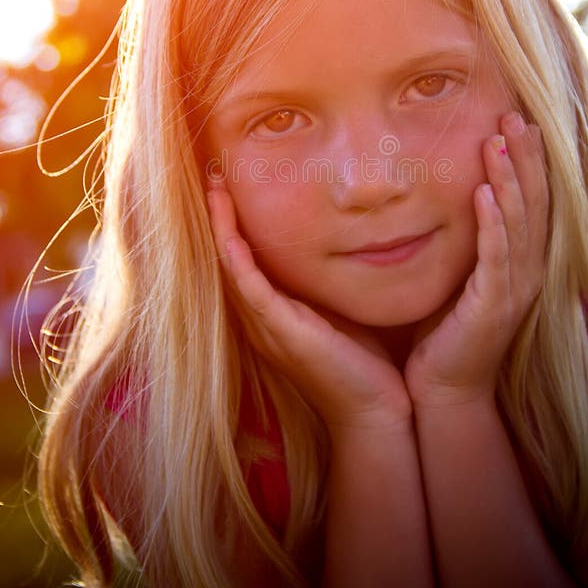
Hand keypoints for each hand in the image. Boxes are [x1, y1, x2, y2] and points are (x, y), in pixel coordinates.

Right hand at [207, 183, 410, 433]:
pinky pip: (249, 287)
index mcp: (273, 312)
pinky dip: (236, 255)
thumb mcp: (340, 310)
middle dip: (219, 217)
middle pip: (227, 259)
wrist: (374, 412)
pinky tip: (229, 229)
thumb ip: (330, 281)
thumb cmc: (363, 362)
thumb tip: (346, 239)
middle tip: (213, 175)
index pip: (243, 259)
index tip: (233, 184)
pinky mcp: (281, 331)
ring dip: (220, 227)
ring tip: (215, 189)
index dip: (233, 222)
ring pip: (231, 267)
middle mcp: (261, 318)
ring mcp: (267, 326)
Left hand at [405, 112, 547, 407]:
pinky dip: (493, 223)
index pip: (532, 201)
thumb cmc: (444, 330)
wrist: (443, 388)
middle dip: (524, 157)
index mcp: (519, 262)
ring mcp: (512, 289)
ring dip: (509, 179)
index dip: (528, 161)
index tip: (515, 122)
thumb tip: (444, 194)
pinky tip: (483, 194)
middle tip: (513, 116)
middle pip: (534, 203)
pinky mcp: (492, 306)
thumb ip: (464, 239)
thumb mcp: (458, 275)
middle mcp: (525, 272)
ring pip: (519, 223)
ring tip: (498, 140)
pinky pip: (495, 257)